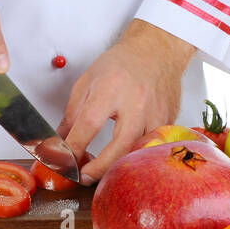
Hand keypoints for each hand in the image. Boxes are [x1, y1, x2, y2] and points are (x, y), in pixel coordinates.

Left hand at [58, 20, 196, 183]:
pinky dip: (136, 156)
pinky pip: (151, 147)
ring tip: (102, 171)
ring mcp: (156, 114)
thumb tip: (60, 142)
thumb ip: (72, 115)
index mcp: (111, 89)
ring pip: (138, 151)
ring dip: (118, 166)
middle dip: (100, 168)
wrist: (156, 51)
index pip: (89, 125)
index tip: (64, 161)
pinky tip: (123, 159)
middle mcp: (136, 103)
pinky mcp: (169, 122)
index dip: (75, 148)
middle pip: (120, 146)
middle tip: (84, 176)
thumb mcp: (87, 82)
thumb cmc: (121, 64)